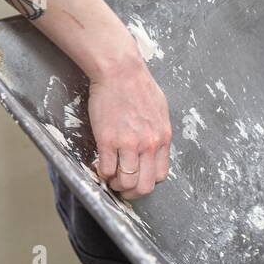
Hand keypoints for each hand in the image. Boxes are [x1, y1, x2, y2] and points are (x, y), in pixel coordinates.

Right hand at [87, 59, 171, 199]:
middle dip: (131, 193)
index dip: (147, 182)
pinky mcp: (108, 140)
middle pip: (144, 186)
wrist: (119, 70)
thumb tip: (153, 148)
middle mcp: (149, 145)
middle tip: (121, 187)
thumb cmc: (138, 85)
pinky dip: (102, 173)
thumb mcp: (160, 111)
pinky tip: (99, 165)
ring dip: (115, 185)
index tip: (137, 179)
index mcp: (163, 138)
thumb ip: (158, 133)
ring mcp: (128, 144)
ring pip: (125, 182)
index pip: (161, 176)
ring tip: (109, 177)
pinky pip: (106, 170)